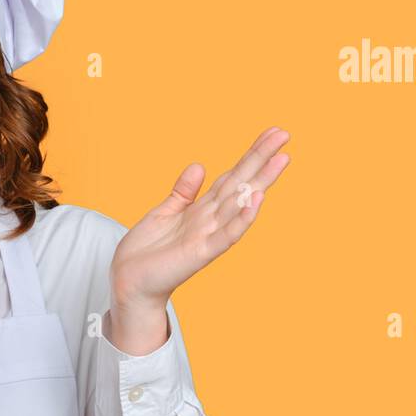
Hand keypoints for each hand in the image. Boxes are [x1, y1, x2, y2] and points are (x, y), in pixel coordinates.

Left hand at [106, 127, 290, 354]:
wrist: (130, 282)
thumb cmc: (147, 252)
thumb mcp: (164, 212)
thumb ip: (183, 192)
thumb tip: (199, 166)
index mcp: (203, 209)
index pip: (232, 176)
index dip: (251, 154)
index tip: (272, 133)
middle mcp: (210, 220)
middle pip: (240, 183)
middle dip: (262, 160)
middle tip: (285, 135)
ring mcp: (208, 236)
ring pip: (239, 204)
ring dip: (260, 182)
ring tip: (281, 159)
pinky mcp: (200, 253)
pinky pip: (225, 234)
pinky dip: (241, 218)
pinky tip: (257, 200)